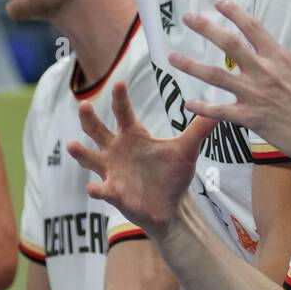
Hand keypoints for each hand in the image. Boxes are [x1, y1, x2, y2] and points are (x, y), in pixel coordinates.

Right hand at [68, 82, 214, 239]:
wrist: (171, 206)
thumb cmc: (174, 174)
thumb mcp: (187, 150)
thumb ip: (199, 129)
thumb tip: (218, 109)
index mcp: (133, 134)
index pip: (123, 112)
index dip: (120, 98)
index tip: (118, 83)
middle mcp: (117, 149)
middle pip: (97, 130)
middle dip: (90, 118)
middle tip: (84, 104)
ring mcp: (112, 170)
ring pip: (90, 158)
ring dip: (80, 152)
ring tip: (72, 145)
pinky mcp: (113, 192)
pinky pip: (101, 189)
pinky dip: (96, 189)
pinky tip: (93, 188)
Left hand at [169, 0, 290, 171]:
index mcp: (281, 58)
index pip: (253, 28)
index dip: (234, 13)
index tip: (219, 3)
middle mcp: (265, 71)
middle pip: (229, 44)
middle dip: (205, 28)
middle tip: (187, 18)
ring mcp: (256, 94)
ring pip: (216, 76)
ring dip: (192, 66)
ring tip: (172, 58)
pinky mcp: (252, 119)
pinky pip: (221, 112)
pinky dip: (203, 108)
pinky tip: (188, 104)